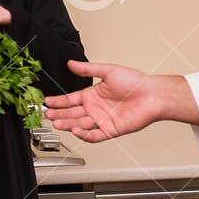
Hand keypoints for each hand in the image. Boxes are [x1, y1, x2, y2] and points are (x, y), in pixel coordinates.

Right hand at [43, 60, 177, 142]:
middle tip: (47, 115)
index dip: (58, 101)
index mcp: (93, 95)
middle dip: (58, 114)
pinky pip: (94, 135)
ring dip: (67, 124)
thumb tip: (71, 63)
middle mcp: (95, 108)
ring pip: (79, 125)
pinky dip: (84, 134)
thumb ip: (88, 69)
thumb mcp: (108, 70)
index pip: (70, 100)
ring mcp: (102, 120)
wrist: (152, 95)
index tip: (47, 101)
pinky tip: (75, 130)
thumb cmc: (135, 82)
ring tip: (56, 123)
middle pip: (72, 113)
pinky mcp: (110, 130)